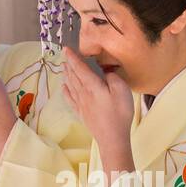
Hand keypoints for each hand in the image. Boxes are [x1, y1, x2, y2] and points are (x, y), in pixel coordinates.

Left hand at [60, 47, 133, 172]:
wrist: (112, 138)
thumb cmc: (119, 113)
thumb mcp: (121, 90)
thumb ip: (112, 77)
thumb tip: (105, 72)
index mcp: (92, 85)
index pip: (80, 68)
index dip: (73, 57)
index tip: (66, 48)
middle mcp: (83, 93)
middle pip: (73, 76)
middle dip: (68, 64)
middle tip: (64, 56)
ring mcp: (81, 104)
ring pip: (71, 86)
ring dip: (66, 75)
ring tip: (63, 68)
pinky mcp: (82, 114)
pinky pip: (70, 99)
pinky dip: (66, 92)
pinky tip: (63, 88)